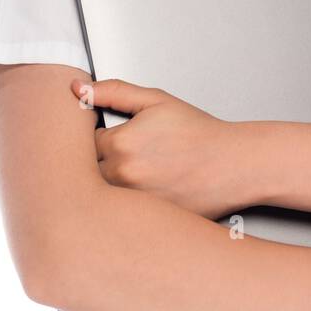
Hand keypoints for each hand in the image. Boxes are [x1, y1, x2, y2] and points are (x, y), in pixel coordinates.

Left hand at [70, 77, 248, 218]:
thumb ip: (113, 92)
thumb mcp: (156, 101)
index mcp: (121, 143)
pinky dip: (126, 206)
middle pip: (88, 172)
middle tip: (131, 158)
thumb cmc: (198, 133)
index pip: (85, 143)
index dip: (100, 140)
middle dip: (101, 164)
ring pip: (102, 195)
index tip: (119, 139)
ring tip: (141, 174)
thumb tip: (77, 89)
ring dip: (111, 186)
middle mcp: (123, 176)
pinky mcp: (145, 220)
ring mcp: (134, 202)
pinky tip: (148, 193)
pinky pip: (121, 214)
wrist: (233, 164)